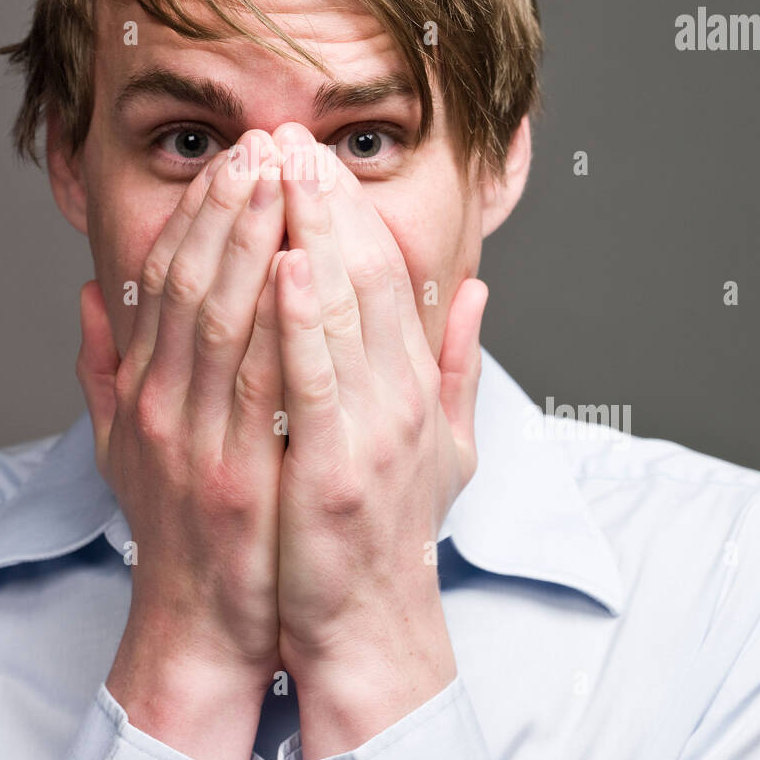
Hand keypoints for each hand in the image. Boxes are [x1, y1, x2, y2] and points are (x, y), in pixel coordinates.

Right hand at [75, 129, 288, 759]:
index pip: (163, 280)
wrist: (201, 622)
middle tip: (262, 143)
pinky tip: (298, 265)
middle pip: (190, 282)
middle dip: (226, 206)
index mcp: (141, 389)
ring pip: (220, 317)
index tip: (231, 162)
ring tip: (279, 177)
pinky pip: (262, 382)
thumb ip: (103, 366)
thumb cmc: (177, 526)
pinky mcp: (236, 476)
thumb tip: (89, 294)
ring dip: (250, 240)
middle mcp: (159, 405)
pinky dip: (278, 319)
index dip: (196, 214)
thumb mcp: (120, 444)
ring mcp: (195, 440)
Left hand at [270, 129, 487, 757]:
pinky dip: (303, 320)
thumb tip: (480, 291)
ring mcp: (374, 433)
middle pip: (365, 274)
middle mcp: (401, 396)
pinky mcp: (338, 472)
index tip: (311, 157)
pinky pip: (316, 381)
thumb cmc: (386, 530)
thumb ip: (453, 363)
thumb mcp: (441, 441)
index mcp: (412, 382)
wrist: (366, 624)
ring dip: (308, 233)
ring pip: (343, 311)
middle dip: (323, 199)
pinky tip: (285, 264)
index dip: (348, 209)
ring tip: (279, 169)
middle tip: (286, 135)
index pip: (385, 272)